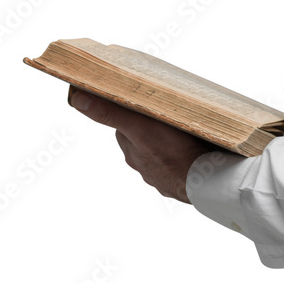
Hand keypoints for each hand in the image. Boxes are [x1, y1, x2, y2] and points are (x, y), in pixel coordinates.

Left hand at [67, 88, 217, 202]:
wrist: (205, 182)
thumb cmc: (173, 153)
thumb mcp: (139, 125)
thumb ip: (110, 113)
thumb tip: (78, 100)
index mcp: (132, 148)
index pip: (126, 124)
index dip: (131, 110)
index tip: (140, 100)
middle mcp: (143, 163)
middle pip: (142, 137)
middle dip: (149, 125)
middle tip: (164, 110)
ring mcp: (161, 174)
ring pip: (160, 152)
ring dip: (167, 142)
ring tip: (183, 130)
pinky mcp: (179, 181)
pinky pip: (178, 165)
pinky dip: (181, 157)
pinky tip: (192, 151)